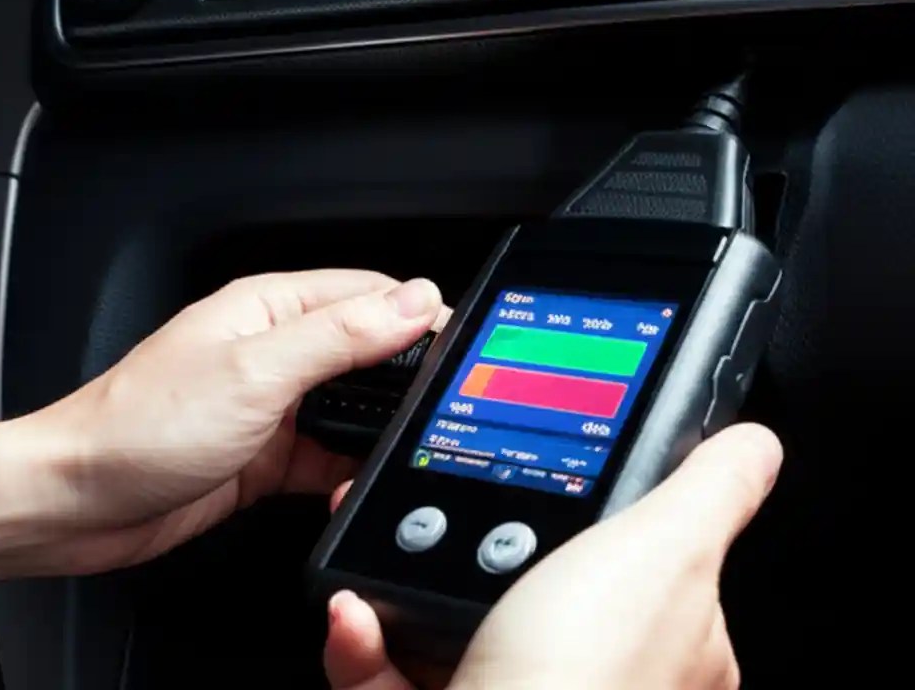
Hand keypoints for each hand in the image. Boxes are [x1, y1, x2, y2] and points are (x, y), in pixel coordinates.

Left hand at [0, 270, 446, 575]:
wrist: (76, 502)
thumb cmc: (139, 427)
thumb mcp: (255, 373)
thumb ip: (340, 337)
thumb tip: (413, 301)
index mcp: (268, 308)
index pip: (367, 294)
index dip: (419, 316)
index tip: (462, 349)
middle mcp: (271, 352)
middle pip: (366, 352)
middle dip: (406, 379)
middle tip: (442, 411)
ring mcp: (268, 406)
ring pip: (352, 411)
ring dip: (377, 431)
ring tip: (400, 452)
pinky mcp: (262, 457)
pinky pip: (325, 457)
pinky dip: (346, 472)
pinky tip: (353, 484)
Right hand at [323, 423, 783, 689]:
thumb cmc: (584, 675)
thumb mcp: (665, 549)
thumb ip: (711, 491)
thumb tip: (755, 445)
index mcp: (669, 645)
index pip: (638, 563)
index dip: (591, 514)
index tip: (537, 481)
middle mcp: (595, 680)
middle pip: (529, 588)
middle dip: (470, 544)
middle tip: (436, 512)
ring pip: (446, 625)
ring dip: (398, 586)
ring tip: (378, 561)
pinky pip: (390, 671)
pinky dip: (363, 642)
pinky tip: (357, 616)